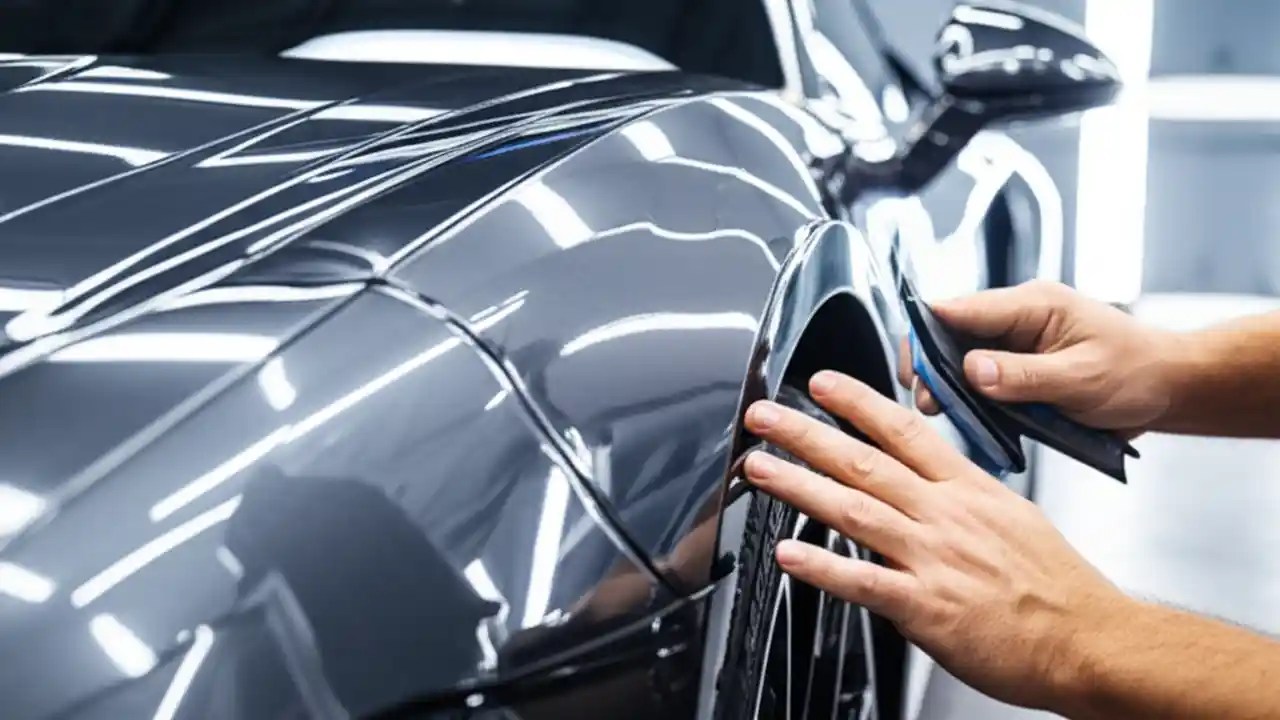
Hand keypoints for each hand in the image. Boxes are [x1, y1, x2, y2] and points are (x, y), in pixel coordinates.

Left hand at [742, 371, 1127, 711]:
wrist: (1092, 640)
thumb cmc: (1058, 587)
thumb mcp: (1014, 516)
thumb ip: (962, 499)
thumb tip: (927, 489)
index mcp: (968, 490)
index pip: (905, 431)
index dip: (857, 402)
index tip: (820, 383)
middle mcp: (945, 516)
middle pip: (865, 461)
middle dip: (806, 434)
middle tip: (764, 416)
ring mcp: (934, 559)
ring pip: (854, 510)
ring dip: (799, 486)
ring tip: (759, 468)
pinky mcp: (927, 607)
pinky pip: (864, 582)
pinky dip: (822, 567)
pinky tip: (789, 553)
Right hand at [898, 280, 1174, 434]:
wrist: (1167, 387)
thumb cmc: (1136, 372)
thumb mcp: (1081, 377)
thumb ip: (1024, 374)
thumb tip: (972, 371)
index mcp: (1031, 305)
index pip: (960, 308)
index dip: (927, 335)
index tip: (913, 370)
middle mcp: (1016, 320)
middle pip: (950, 335)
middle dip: (932, 368)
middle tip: (928, 402)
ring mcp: (1015, 346)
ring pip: (960, 361)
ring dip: (950, 388)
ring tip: (942, 414)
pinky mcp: (1017, 371)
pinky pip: (980, 382)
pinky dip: (970, 401)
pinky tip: (966, 419)